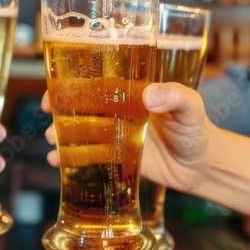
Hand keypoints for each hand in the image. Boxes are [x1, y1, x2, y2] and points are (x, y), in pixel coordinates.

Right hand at [42, 82, 216, 194]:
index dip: (75, 83)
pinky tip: (56, 162)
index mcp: (133, 93)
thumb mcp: (191, 108)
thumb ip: (175, 97)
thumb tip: (149, 95)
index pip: (99, 83)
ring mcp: (116, 136)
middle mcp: (120, 112)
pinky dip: (71, 159)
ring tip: (51, 139)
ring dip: (62, 134)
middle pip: (83, 105)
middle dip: (60, 107)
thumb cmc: (198, 130)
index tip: (57, 87)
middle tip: (46, 111)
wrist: (203, 166)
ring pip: (82, 131)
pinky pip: (90, 156)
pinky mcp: (117, 158)